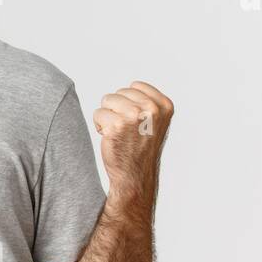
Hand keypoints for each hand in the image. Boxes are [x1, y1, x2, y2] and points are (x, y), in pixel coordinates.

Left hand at [92, 80, 173, 208]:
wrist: (135, 176)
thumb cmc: (142, 148)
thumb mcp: (156, 121)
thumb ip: (148, 102)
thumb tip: (132, 86)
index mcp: (164, 105)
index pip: (135, 86)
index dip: (129, 103)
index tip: (137, 122)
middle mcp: (151, 109)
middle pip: (119, 92)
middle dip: (117, 109)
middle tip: (127, 131)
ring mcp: (134, 116)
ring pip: (107, 100)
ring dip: (108, 117)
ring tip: (119, 133)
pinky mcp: (116, 125)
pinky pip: (98, 114)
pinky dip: (100, 126)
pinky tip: (111, 139)